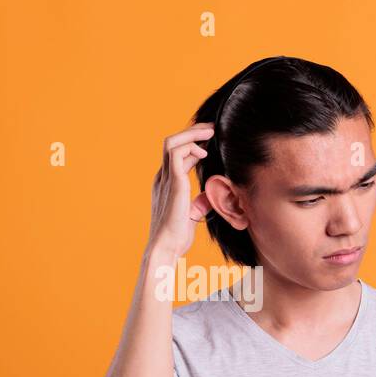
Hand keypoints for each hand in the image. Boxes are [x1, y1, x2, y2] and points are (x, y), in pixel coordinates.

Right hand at [147, 122, 216, 258]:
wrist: (166, 247)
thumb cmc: (177, 236)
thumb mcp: (192, 215)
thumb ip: (199, 203)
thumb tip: (209, 197)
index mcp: (166, 184)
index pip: (177, 155)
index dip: (193, 144)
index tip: (211, 140)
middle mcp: (163, 178)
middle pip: (172, 143)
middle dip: (192, 132)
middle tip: (212, 129)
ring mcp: (165, 179)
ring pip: (172, 142)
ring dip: (192, 134)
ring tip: (210, 132)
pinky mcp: (173, 183)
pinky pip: (177, 153)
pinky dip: (191, 147)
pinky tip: (204, 153)